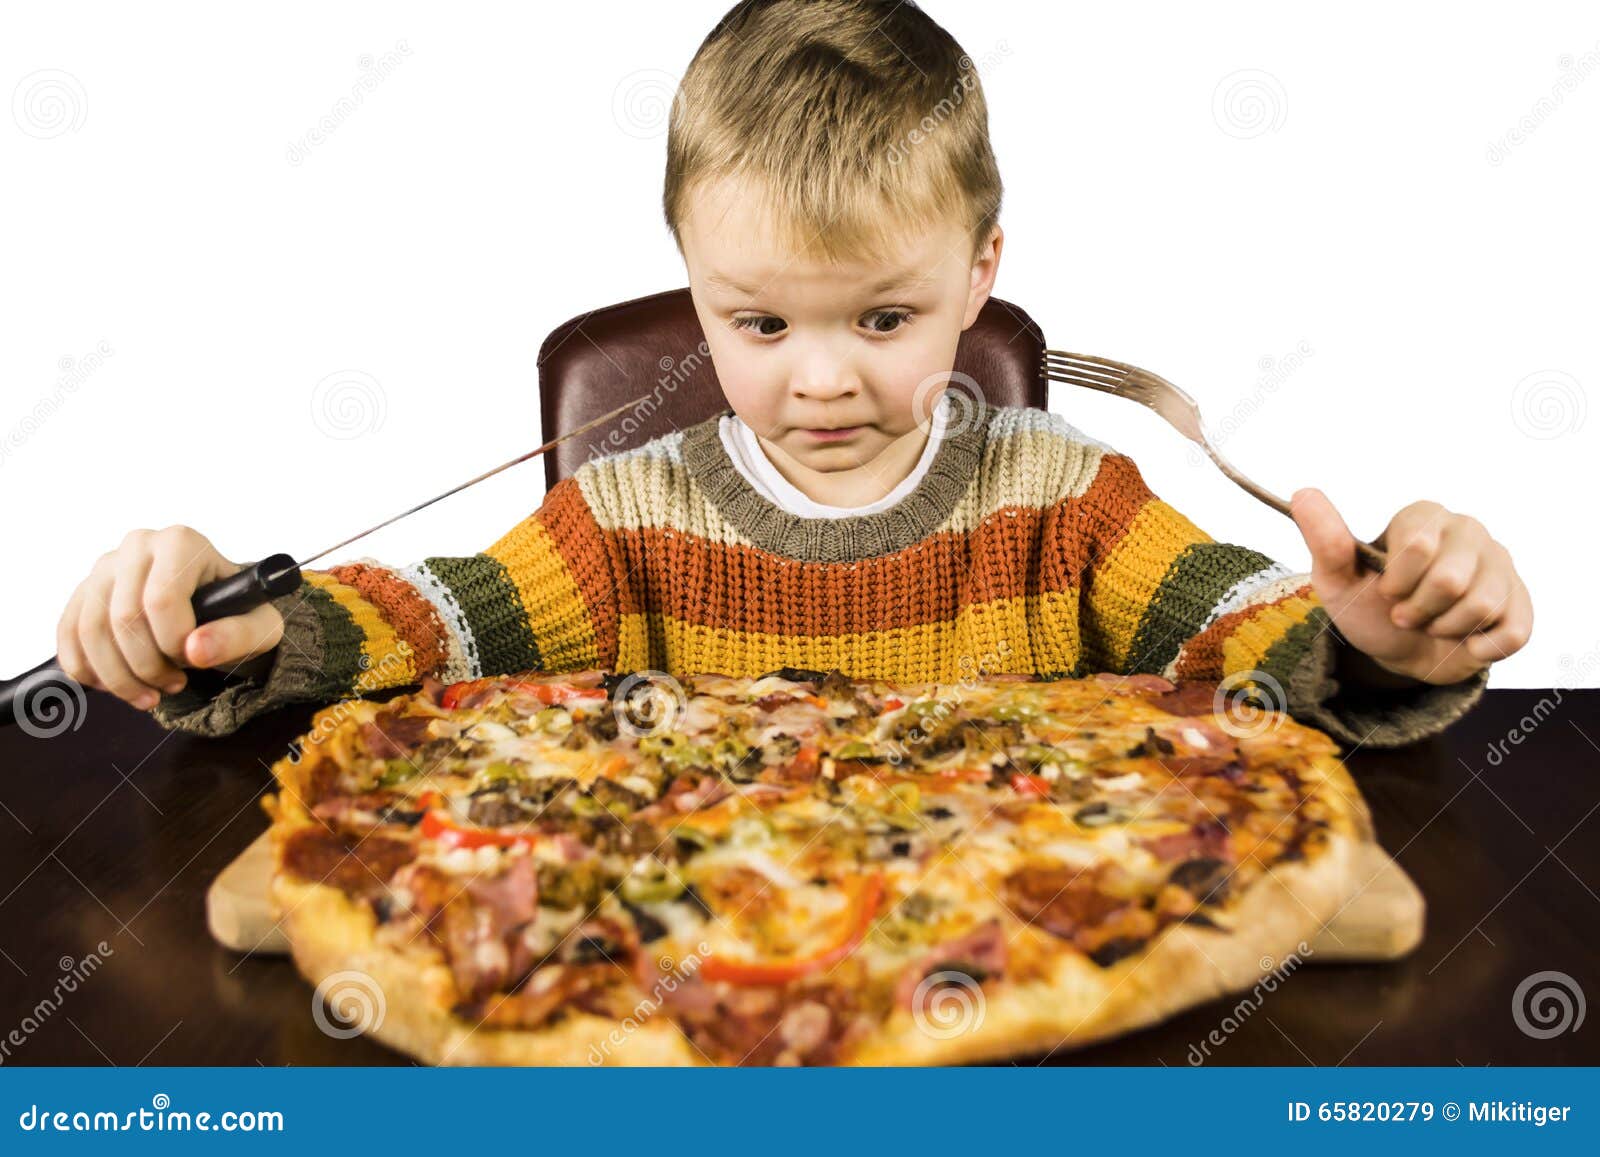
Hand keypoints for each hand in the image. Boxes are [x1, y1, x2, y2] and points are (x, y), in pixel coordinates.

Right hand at [56, 526, 284, 710]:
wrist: (216, 612)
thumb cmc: (238, 615)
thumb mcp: (258, 627)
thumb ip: (237, 637)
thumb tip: (195, 649)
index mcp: (182, 543)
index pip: (162, 600)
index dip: (174, 643)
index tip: (193, 659)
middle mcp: (139, 545)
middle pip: (124, 618)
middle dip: (147, 666)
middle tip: (173, 684)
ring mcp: (105, 566)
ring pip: (91, 631)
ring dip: (118, 677)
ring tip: (149, 693)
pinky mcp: (84, 591)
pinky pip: (69, 635)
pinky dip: (86, 669)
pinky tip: (114, 686)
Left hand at [1290, 489, 1531, 685]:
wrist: (1399, 653)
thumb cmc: (1368, 609)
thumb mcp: (1337, 580)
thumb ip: (1325, 540)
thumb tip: (1303, 493)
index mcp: (1424, 517)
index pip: (1417, 546)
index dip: (1395, 583)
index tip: (1386, 591)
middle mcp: (1468, 530)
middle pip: (1450, 579)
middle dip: (1417, 609)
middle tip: (1406, 613)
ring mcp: (1500, 565)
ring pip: (1480, 606)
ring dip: (1443, 628)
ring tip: (1432, 623)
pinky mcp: (1521, 604)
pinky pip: (1511, 632)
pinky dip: (1478, 647)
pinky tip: (1464, 640)